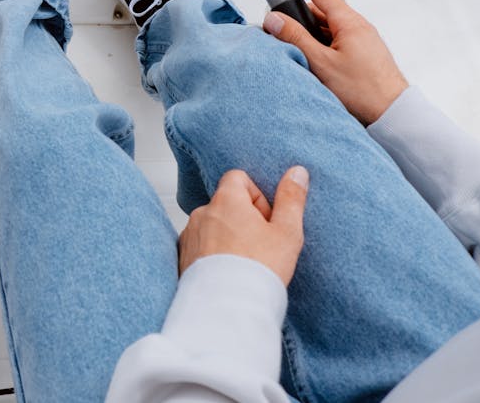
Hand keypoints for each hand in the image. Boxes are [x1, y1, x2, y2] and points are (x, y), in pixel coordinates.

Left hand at [178, 168, 308, 285]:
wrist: (227, 308)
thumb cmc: (258, 269)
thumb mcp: (287, 232)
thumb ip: (291, 198)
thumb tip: (297, 172)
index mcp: (225, 201)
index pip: (238, 178)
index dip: (257, 196)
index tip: (267, 221)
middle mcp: (201, 213)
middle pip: (226, 204)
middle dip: (244, 219)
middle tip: (260, 246)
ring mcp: (189, 236)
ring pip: (212, 226)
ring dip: (227, 237)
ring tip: (245, 263)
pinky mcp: (182, 258)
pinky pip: (200, 247)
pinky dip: (213, 254)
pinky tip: (228, 273)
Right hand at [263, 0, 408, 125]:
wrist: (393, 114)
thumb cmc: (365, 91)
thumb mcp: (321, 63)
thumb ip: (296, 38)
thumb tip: (275, 19)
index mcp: (350, 23)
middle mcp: (357, 27)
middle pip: (320, 10)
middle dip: (297, 12)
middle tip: (277, 19)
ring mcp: (360, 41)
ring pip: (326, 28)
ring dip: (307, 33)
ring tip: (292, 47)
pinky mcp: (360, 55)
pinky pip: (334, 41)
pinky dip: (318, 44)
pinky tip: (310, 60)